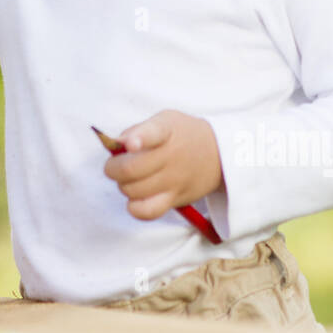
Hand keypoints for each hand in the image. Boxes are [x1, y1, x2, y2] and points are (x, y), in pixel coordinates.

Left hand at [103, 110, 222, 220]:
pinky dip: (135, 207)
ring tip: (129, 179)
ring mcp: (174, 180)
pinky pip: (148, 211)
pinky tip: (136, 197)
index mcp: (166, 130)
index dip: (139, 138)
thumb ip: (138, 130)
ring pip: (133, 190)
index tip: (131, 143)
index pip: (153, 133)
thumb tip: (114, 144)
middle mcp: (170, 156)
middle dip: (113, 168)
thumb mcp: (165, 120)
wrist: (219, 154)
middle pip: (130, 169)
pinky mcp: (176, 199)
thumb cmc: (183, 134)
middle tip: (115, 166)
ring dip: (123, 185)